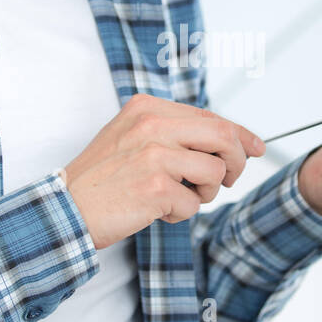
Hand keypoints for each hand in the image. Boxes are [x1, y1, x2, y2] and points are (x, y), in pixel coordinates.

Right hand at [59, 92, 263, 249]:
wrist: (65, 209)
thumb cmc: (102, 178)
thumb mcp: (132, 137)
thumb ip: (173, 131)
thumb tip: (228, 139)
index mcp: (147, 107)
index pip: (210, 116)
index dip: (240, 134)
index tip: (256, 148)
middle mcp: (151, 125)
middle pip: (223, 136)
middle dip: (236, 162)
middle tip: (225, 181)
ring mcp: (154, 155)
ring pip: (215, 172)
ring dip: (205, 193)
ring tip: (178, 197)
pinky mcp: (155, 187)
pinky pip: (194, 204)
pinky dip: (181, 214)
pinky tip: (156, 212)